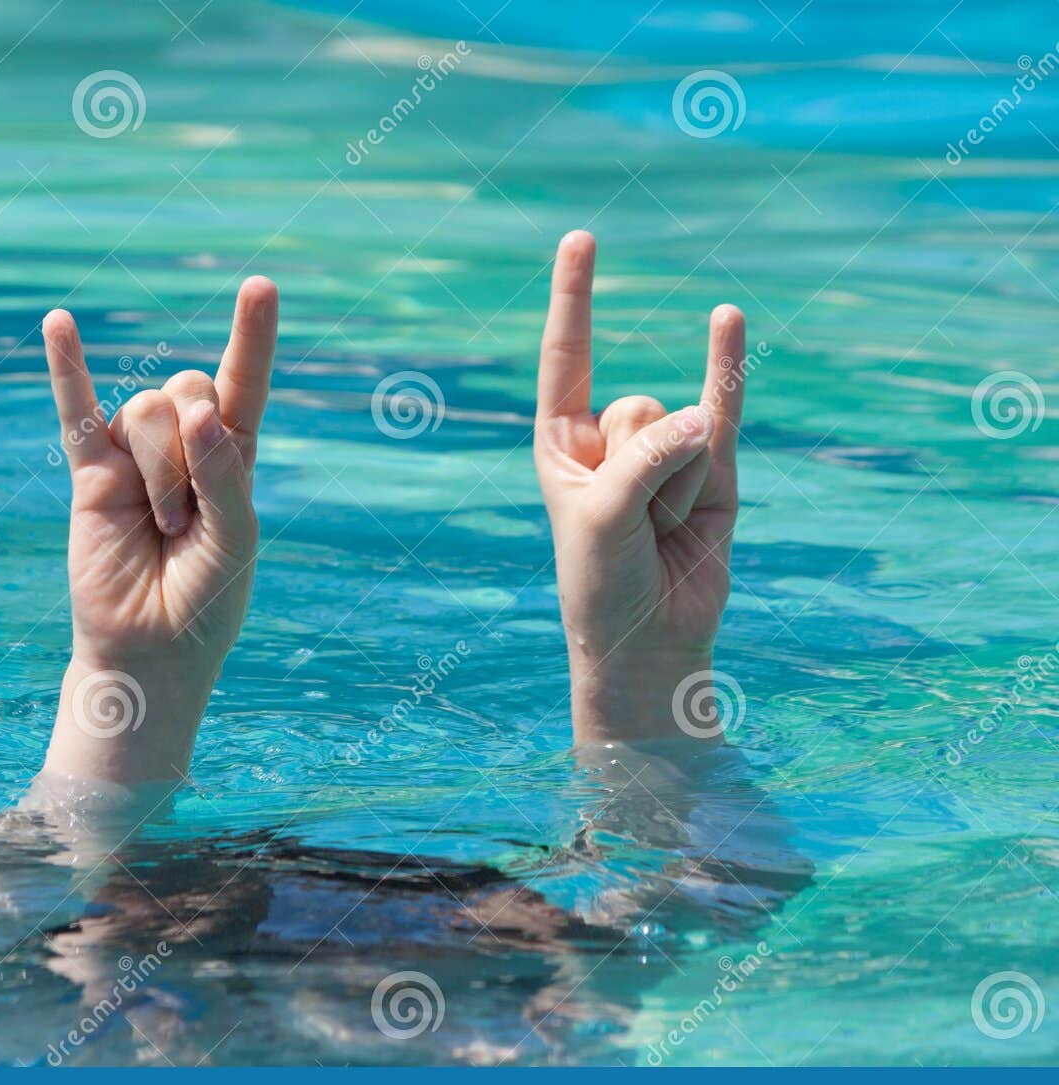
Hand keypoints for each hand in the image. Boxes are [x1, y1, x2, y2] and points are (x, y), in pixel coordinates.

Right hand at [37, 277, 276, 789]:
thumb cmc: (206, 600)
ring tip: (161, 527)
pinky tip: (59, 323)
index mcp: (232, 455)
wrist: (149, 652)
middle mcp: (184, 443)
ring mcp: (134, 454)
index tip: (261, 286)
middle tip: (188, 522)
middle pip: (189, 391)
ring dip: (161, 472)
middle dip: (193, 452)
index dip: (253, 336)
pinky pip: (75, 412)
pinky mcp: (90, 473)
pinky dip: (66, 368)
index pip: (245, 383)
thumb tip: (198, 412)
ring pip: (146, 411)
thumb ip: (225, 476)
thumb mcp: (236, 542)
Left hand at [533, 231, 745, 745]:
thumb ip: (647, 460)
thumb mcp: (602, 517)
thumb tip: (707, 420)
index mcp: (562, 441)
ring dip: (675, 491)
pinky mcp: (716, 467)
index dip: (575, 297)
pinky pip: (726, 406)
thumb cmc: (602, 581)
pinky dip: (729, 365)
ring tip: (661, 534)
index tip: (580, 238)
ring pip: (684, 430)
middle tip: (630, 526)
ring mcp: (667, 447)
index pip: (567, 354)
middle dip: (639, 471)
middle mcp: (612, 435)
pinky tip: (727, 318)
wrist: (647, 639)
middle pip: (637, 407)